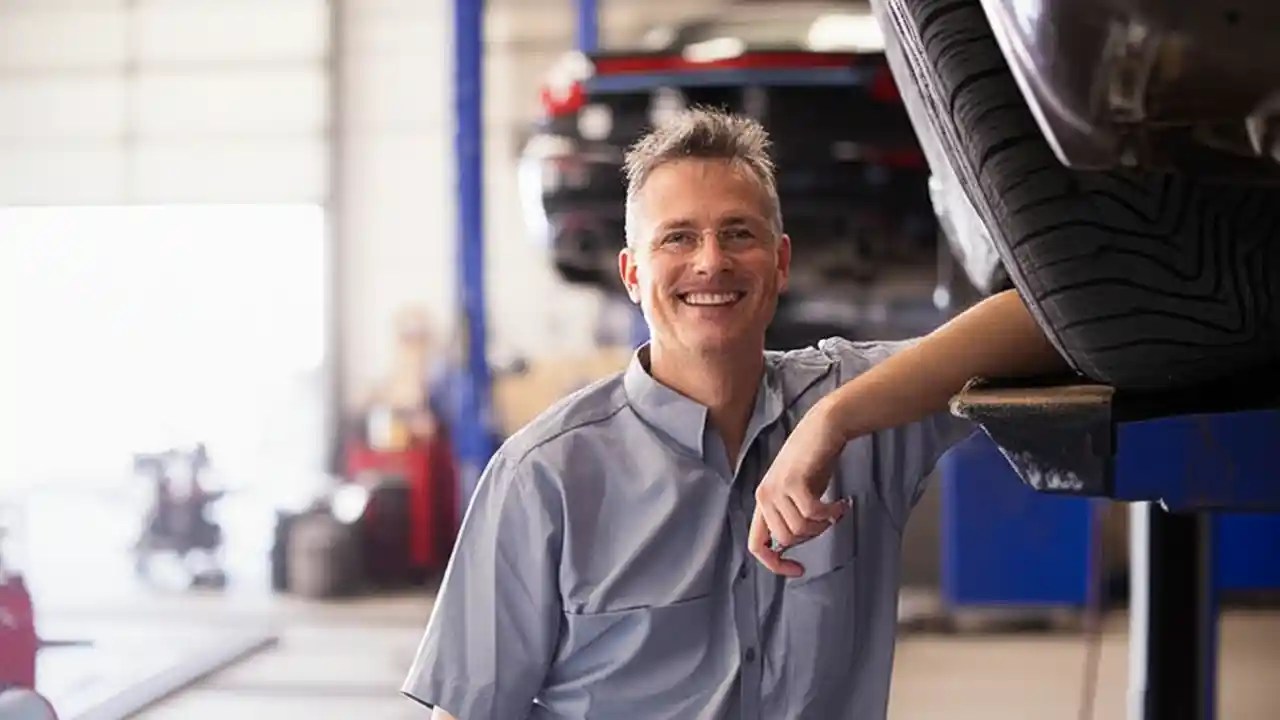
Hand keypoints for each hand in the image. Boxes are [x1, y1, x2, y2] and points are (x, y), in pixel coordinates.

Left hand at [748, 399, 849, 575]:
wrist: (824, 427)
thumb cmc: (813, 460)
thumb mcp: (797, 493)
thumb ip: (790, 516)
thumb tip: (790, 545)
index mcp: (762, 501)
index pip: (756, 545)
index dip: (775, 564)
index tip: (798, 570)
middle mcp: (764, 496)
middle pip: (787, 540)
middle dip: (812, 536)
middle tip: (828, 519)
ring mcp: (777, 488)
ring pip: (800, 528)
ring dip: (823, 523)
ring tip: (835, 507)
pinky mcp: (794, 481)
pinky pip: (812, 513)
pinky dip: (830, 513)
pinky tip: (840, 504)